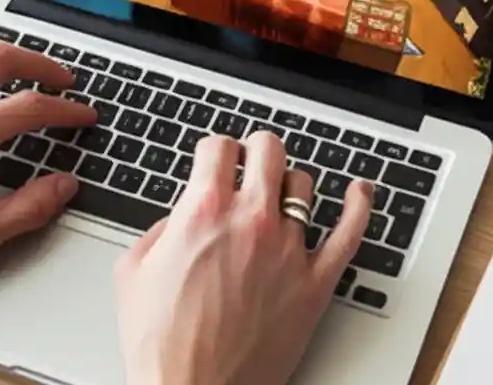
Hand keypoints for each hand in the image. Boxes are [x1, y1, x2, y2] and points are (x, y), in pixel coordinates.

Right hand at [114, 132, 372, 384]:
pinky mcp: (316, 282)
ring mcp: (289, 249)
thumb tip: (178, 219)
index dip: (214, 149)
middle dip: (256, 149)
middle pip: (268, 150)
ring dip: (289, 183)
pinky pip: (350, 233)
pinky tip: (359, 192)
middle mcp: (251, 221)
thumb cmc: (161, 345)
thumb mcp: (133, 273)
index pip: (219, 147)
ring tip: (282, 192)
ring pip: (303, 186)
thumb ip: (157, 231)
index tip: (215, 158)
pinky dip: (359, 206)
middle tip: (251, 160)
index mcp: (203, 212)